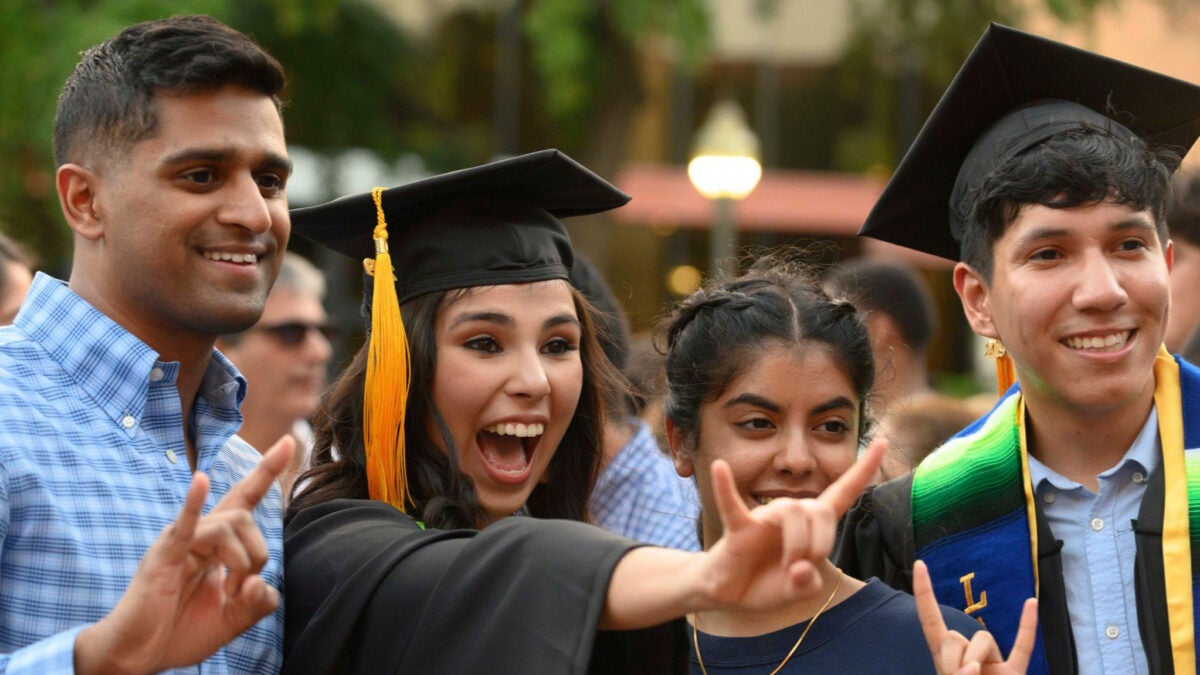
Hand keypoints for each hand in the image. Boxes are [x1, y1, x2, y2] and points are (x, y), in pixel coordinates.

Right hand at [75, 436, 293, 674]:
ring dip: (239, 559)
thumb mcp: (232, 619)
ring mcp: (180, 543)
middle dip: (256, 554)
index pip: (246, 498)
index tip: (291, 441)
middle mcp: (199, 535)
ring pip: (227, 526)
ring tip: (226, 589)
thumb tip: (260, 582)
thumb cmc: (180, 631)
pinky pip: (183, 525)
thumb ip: (258, 602)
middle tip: (240, 588)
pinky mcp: (163, 556)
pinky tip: (200, 481)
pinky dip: (193, 502)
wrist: (138, 657)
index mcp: (216, 544)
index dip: (267, 471)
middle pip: (244, 518)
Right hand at [696, 438, 884, 609]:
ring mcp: (763, 518)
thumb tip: (802, 569)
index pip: (843, 492)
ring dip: (797, 543)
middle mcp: (789, 514)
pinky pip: (733, 504)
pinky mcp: (739, 527)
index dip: (863, 469)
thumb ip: (808, 584)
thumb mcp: (797, 591)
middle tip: (809, 568)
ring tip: (789, 568)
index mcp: (810, 526)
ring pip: (791, 510)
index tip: (884, 443)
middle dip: (823, 540)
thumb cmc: (766, 584)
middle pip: (820, 508)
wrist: (731, 594)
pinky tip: (721, 468)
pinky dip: (725, 487)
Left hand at [914, 560, 1037, 674]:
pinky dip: (1027, 624)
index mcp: (943, 655)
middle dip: (953, 659)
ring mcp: (993, 662)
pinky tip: (1030, 602)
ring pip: (983, 639)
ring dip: (978, 660)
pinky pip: (1023, 645)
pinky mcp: (1014, 673)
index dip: (924, 592)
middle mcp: (967, 653)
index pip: (930, 617)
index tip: (919, 563)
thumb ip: (955, 674)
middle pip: (955, 636)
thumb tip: (974, 667)